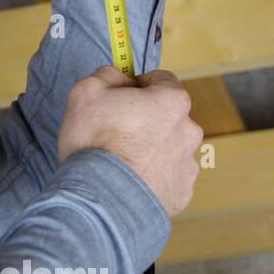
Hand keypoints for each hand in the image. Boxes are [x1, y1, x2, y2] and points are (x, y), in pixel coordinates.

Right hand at [57, 65, 202, 217]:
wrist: (102, 198)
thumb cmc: (94, 142)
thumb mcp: (85, 92)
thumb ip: (106, 75)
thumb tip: (117, 77)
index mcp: (171, 101)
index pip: (162, 79)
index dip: (139, 85)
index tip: (120, 97)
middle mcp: (188, 130)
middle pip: (167, 116)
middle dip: (146, 120)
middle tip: (115, 132)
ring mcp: (187, 164)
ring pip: (169, 148)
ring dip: (151, 149)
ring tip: (120, 162)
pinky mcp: (181, 192)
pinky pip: (167, 177)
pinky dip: (152, 177)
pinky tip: (129, 181)